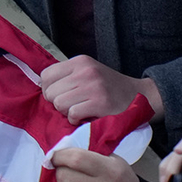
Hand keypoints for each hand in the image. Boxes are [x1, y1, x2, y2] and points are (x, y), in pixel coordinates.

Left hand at [40, 56, 163, 123]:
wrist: (139, 95)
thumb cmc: (109, 87)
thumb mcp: (89, 72)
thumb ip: (68, 76)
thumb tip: (42, 89)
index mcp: (80, 61)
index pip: (46, 75)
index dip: (49, 89)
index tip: (61, 95)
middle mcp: (86, 71)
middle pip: (51, 92)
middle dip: (58, 103)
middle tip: (73, 104)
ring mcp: (93, 86)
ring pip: (59, 104)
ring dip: (67, 112)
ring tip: (81, 109)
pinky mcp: (100, 103)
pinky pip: (72, 114)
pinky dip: (76, 120)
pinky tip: (86, 117)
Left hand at [51, 146, 138, 181]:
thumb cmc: (121, 180)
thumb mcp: (114, 161)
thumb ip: (91, 154)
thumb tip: (63, 151)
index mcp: (109, 170)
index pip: (75, 159)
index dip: (60, 156)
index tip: (55, 156)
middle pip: (63, 176)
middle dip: (59, 170)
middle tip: (63, 169)